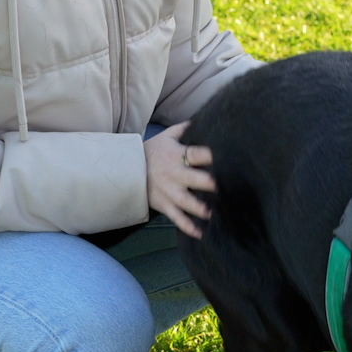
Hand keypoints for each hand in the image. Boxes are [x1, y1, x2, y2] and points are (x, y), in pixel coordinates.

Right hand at [143, 122, 214, 237]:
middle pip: (193, 179)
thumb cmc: (151, 151)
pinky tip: (199, 233)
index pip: (196, 154)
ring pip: (186, 202)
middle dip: (208, 183)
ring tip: (212, 213)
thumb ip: (184, 129)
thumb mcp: (166, 137)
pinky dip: (187, 227)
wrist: (126, 169)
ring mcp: (168, 191)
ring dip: (199, 208)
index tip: (225, 157)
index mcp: (176, 156)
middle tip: (222, 187)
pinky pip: (176, 218)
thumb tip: (203, 118)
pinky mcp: (164, 204)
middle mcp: (174, 174)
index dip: (210, 156)